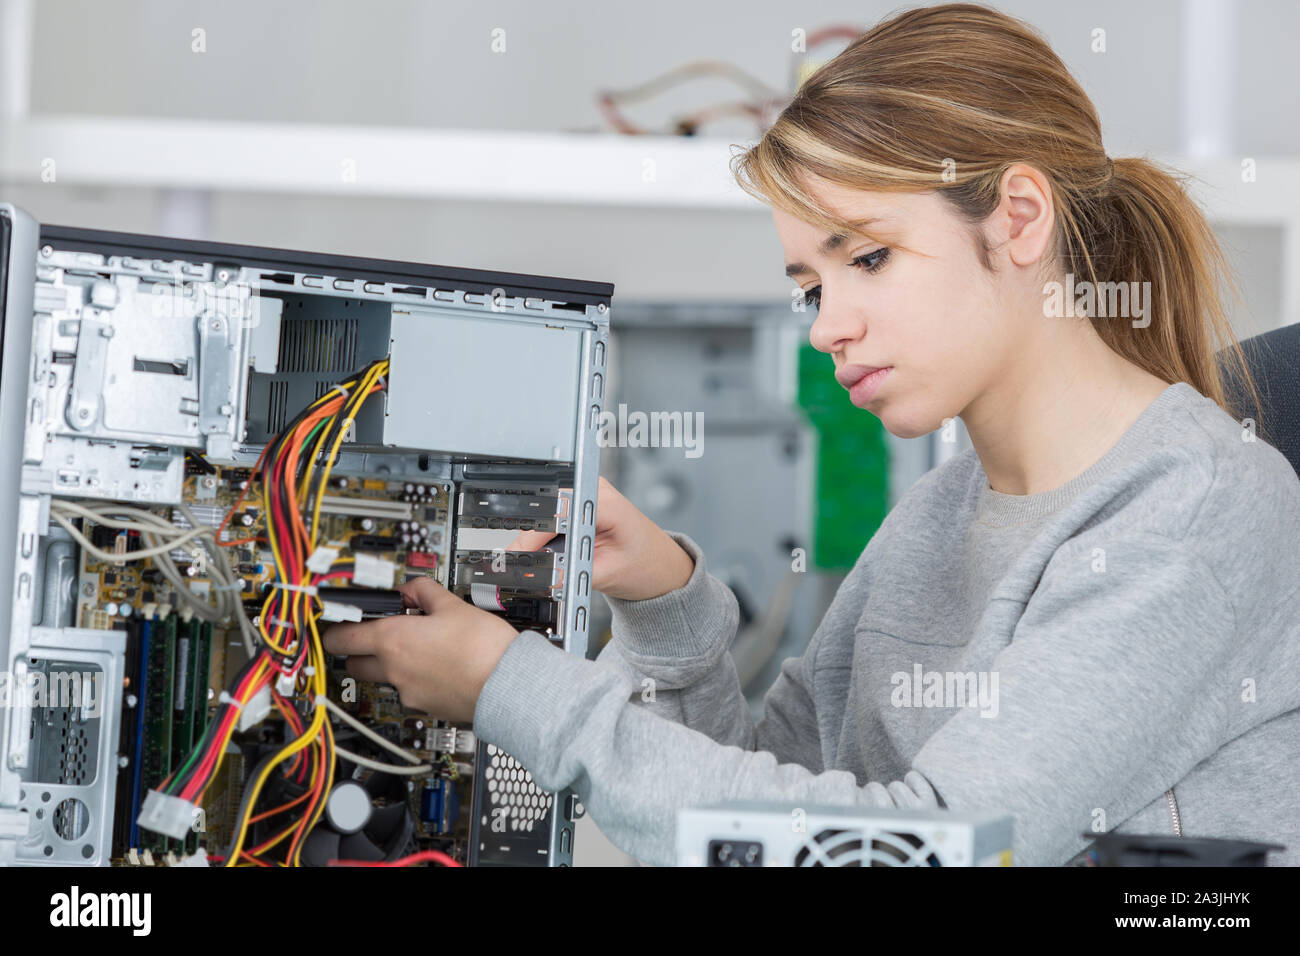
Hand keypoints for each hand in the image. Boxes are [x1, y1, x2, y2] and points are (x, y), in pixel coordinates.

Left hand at [320, 576, 517, 721]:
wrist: (507, 684)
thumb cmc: (482, 647)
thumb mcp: (452, 604)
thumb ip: (423, 591)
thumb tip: (411, 588)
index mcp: (392, 641)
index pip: (340, 638)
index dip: (334, 628)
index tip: (341, 619)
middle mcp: (393, 671)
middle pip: (353, 664)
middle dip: (359, 648)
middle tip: (379, 633)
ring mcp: (408, 693)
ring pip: (382, 678)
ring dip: (389, 664)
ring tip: (419, 648)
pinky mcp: (425, 707)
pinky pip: (408, 691)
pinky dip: (415, 679)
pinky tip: (439, 666)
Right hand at [507, 475, 694, 600]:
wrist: (661, 566)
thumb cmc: (645, 566)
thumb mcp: (605, 575)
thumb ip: (570, 573)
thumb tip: (538, 574)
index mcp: (606, 502)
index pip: (557, 512)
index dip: (535, 537)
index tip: (523, 557)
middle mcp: (596, 490)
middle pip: (548, 510)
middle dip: (534, 541)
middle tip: (527, 568)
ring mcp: (589, 493)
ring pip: (547, 515)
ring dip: (541, 540)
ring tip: (547, 563)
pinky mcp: (584, 503)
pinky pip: (555, 518)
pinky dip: (550, 538)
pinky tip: (557, 553)